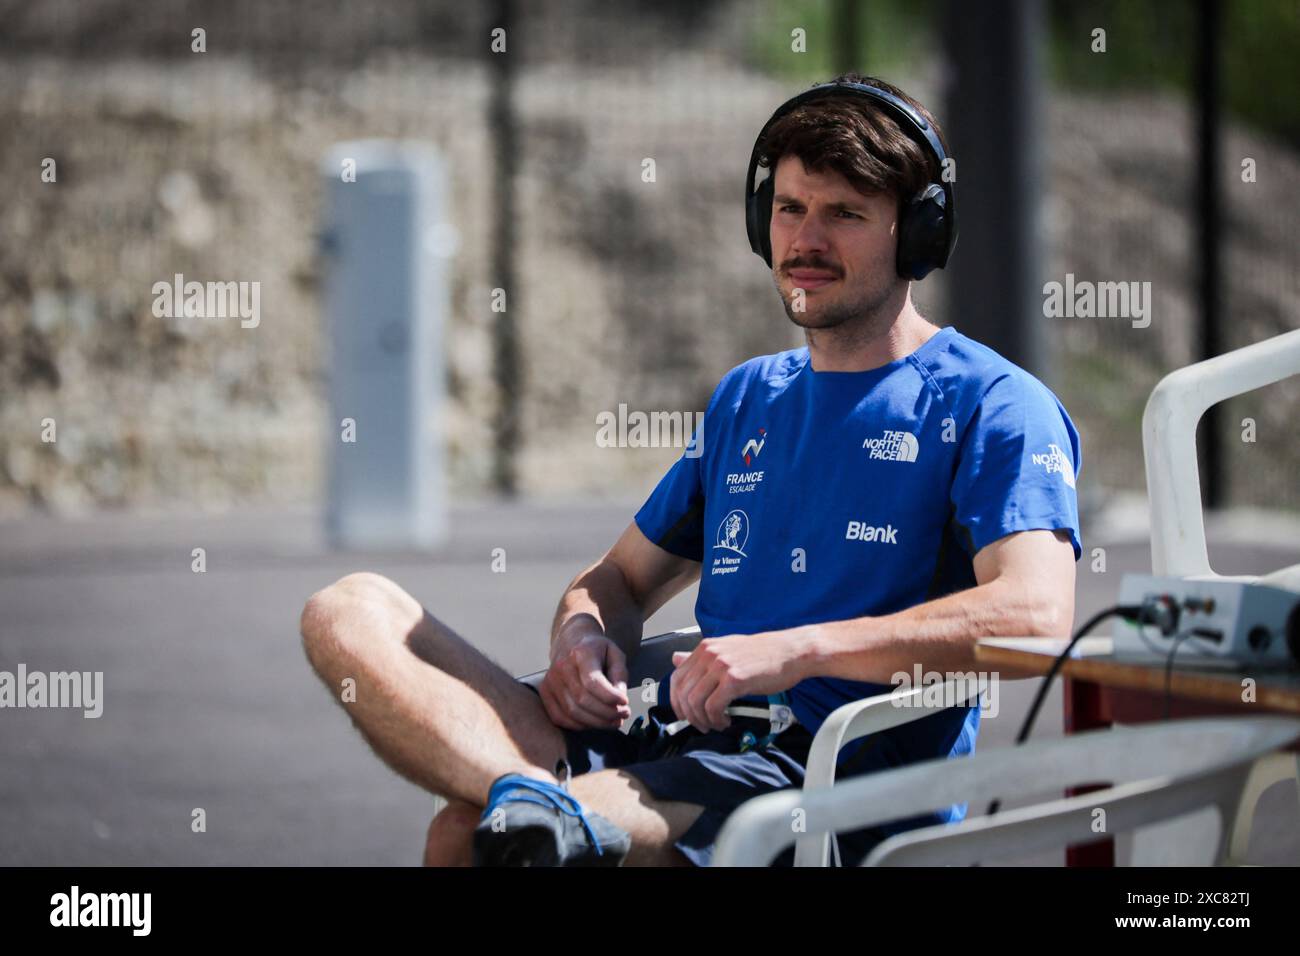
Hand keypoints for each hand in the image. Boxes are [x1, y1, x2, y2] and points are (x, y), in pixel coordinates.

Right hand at [540, 629, 630, 730]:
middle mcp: (562, 666)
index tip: (625, 703)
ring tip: (613, 721)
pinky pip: (560, 717)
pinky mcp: (545, 692)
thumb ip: (620, 675)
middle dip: (606, 713)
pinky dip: (579, 725)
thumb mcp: (615, 654)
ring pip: (572, 712)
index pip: (592, 682)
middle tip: (623, 715)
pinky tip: (594, 722)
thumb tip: (620, 699)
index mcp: (581, 653)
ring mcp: (551, 680)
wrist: (571, 641)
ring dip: (596, 722)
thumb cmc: (596, 650)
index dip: (610, 697)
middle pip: (583, 700)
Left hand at [670, 631, 804, 731]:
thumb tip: (675, 659)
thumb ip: (701, 658)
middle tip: (700, 725)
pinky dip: (716, 720)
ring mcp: (721, 666)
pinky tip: (725, 721)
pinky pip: (713, 707)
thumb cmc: (765, 654)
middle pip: (683, 692)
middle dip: (689, 715)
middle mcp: (709, 655)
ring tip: (715, 724)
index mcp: (706, 648)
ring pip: (695, 702)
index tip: (684, 714)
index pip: (676, 678)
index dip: (676, 701)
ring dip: (702, 720)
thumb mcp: (728, 650)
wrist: (792, 652)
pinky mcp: (734, 680)